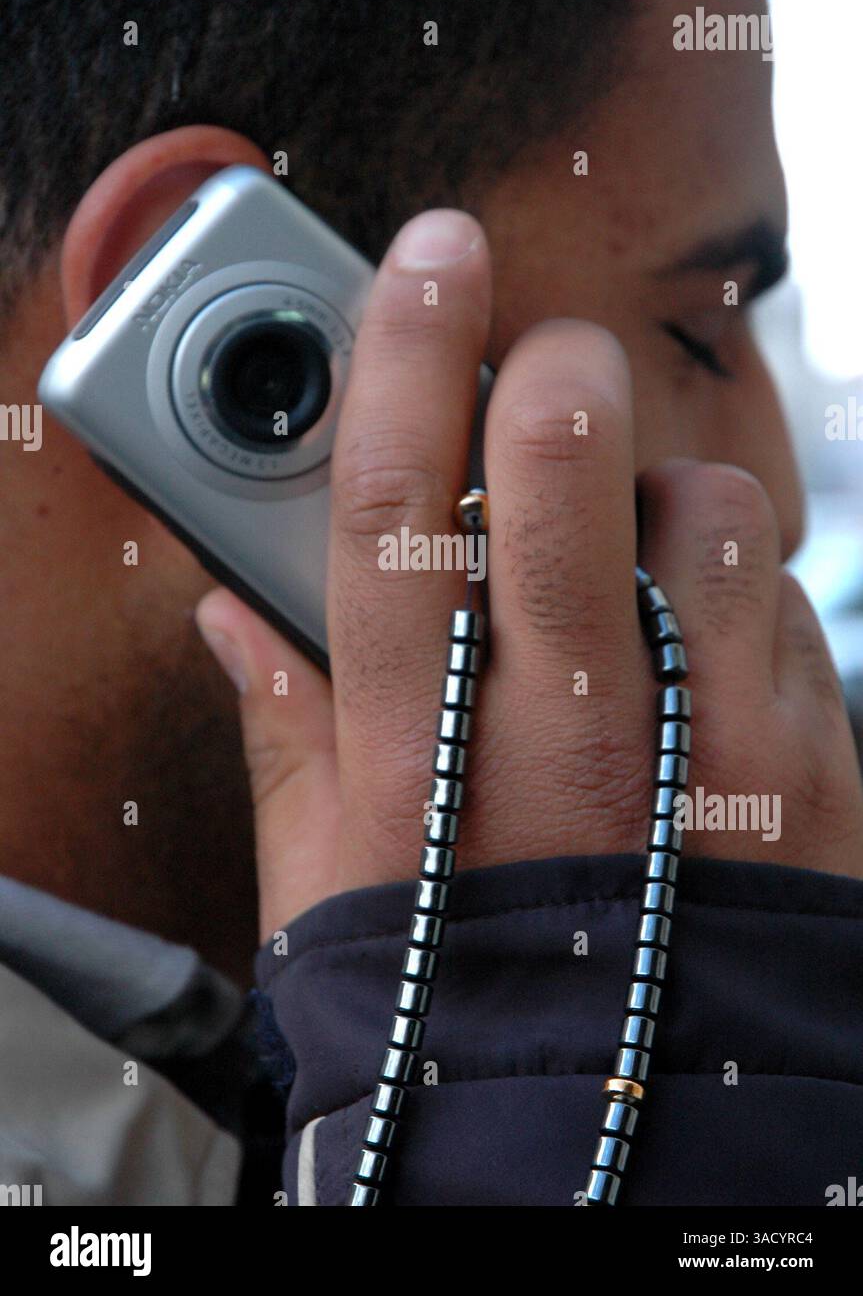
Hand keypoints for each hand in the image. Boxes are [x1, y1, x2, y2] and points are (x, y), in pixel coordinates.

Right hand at [196, 209, 862, 938]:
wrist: (623, 1135)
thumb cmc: (449, 1004)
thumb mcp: (323, 884)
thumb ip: (282, 727)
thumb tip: (234, 609)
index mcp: (419, 753)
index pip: (396, 507)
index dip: (403, 357)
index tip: (426, 254)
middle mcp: (565, 734)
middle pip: (566, 468)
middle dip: (556, 373)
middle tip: (547, 372)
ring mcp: (707, 748)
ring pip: (708, 514)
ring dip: (668, 502)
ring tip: (633, 566)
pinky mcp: (813, 769)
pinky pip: (787, 606)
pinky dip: (740, 600)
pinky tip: (700, 660)